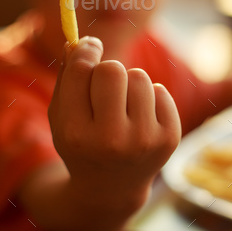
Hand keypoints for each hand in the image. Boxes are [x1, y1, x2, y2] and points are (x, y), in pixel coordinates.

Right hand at [48, 37, 180, 198]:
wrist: (112, 188)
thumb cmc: (83, 142)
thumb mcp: (62, 117)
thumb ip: (67, 78)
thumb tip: (82, 42)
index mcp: (75, 134)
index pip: (81, 70)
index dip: (86, 50)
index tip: (91, 45)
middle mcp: (110, 141)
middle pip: (113, 70)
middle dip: (108, 70)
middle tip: (106, 86)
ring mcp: (143, 141)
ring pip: (140, 77)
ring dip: (130, 84)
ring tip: (123, 105)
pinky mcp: (169, 138)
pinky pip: (160, 91)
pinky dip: (150, 98)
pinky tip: (141, 118)